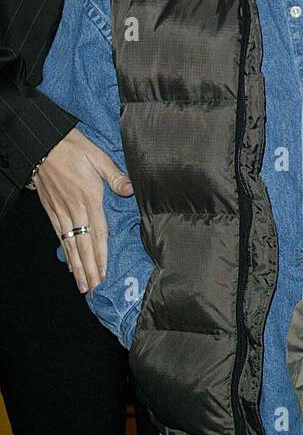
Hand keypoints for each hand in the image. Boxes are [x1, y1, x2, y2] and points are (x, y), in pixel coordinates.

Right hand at [32, 128, 133, 292]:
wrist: (42, 144)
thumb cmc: (73, 148)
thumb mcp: (98, 157)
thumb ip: (115, 176)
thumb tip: (129, 190)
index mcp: (90, 199)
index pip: (98, 234)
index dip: (101, 256)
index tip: (104, 274)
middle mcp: (75, 210)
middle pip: (83, 246)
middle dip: (89, 270)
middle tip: (93, 290)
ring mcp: (61, 212)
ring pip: (70, 245)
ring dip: (77, 266)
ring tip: (82, 285)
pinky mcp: (51, 209)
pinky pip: (59, 235)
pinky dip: (65, 251)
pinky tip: (69, 263)